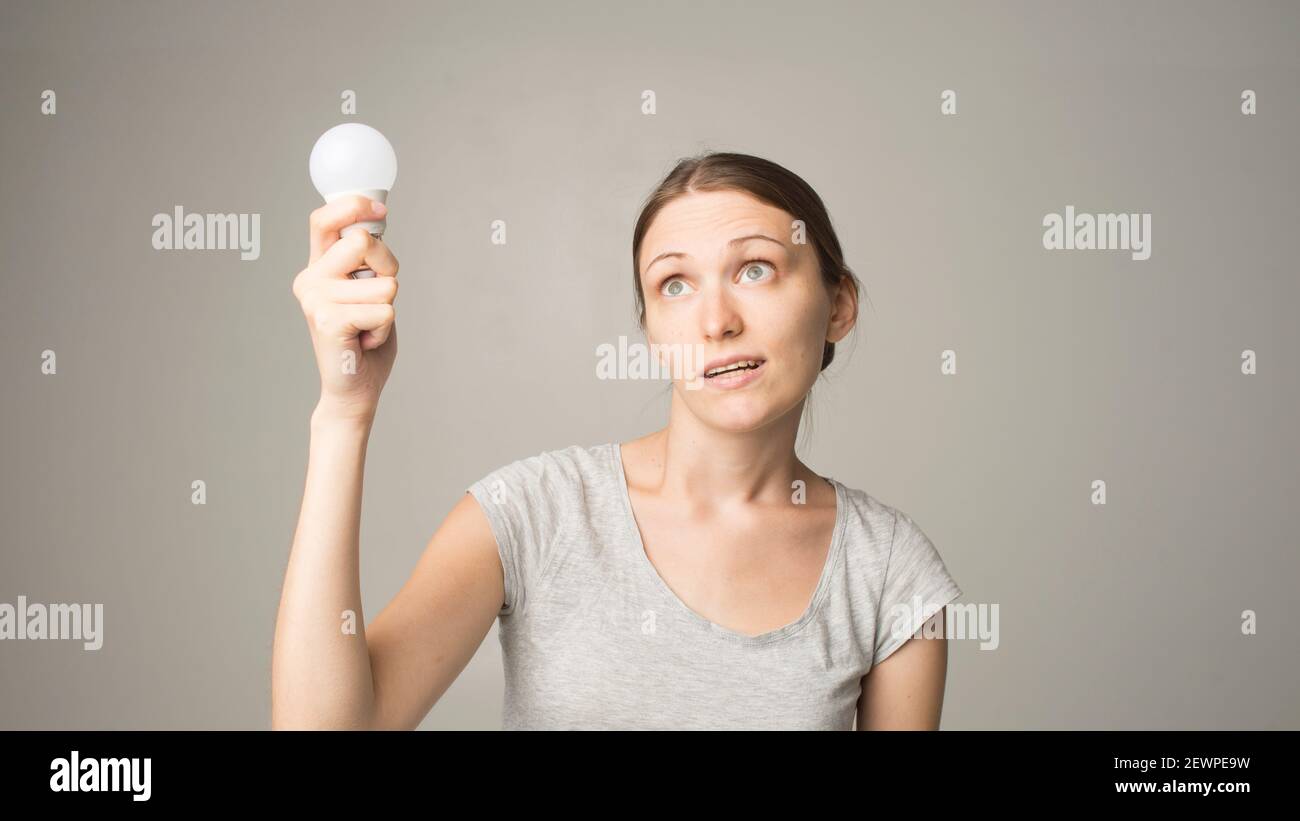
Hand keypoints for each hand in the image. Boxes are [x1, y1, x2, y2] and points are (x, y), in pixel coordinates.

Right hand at [292, 194, 399, 422]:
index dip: (353, 206)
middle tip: (376, 299)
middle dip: (387, 268)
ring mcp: (315, 299)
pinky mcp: (327, 320)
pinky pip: (384, 310)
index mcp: (318, 268)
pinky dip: (385, 328)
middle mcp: (310, 280)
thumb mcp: (369, 291)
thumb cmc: (366, 340)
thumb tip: (376, 220)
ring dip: (388, 308)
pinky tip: (365, 341)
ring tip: (368, 327)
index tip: (380, 211)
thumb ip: (367, 262)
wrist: (355, 389)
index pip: (324, 220)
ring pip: (384, 282)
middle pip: (363, 241)